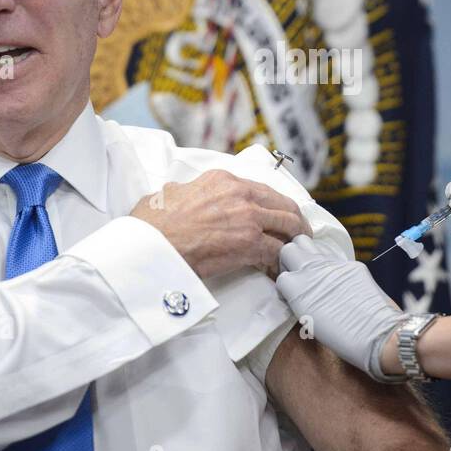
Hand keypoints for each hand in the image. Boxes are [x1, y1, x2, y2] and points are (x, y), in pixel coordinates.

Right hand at [131, 169, 310, 279]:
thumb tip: (178, 193)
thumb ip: (182, 191)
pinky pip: (279, 252)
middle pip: (283, 205)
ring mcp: (248, 217)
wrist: (151, 247)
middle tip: (299, 236)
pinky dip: (283, 263)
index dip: (274, 206)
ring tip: (296, 254)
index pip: (262, 190)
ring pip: (289, 225)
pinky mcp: (250, 243)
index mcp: (222, 179)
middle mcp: (240, 193)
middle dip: (295, 222)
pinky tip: (280, 271)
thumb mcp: (167, 195)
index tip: (277, 218)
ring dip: (296, 241)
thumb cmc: (153, 226)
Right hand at [276, 235, 406, 381]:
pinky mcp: (351, 264)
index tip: (291, 294)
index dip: (284, 285)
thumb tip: (298, 292)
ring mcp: (332, 263)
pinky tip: (339, 281)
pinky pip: (334, 258)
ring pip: (312, 245)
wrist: (375, 333)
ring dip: (309, 255)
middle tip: (298, 273)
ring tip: (316, 273)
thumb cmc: (338, 337)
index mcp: (295, 285)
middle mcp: (311, 268)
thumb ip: (299, 298)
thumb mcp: (307, 319)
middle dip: (291, 258)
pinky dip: (331, 266)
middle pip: (290, 247)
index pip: (280, 275)